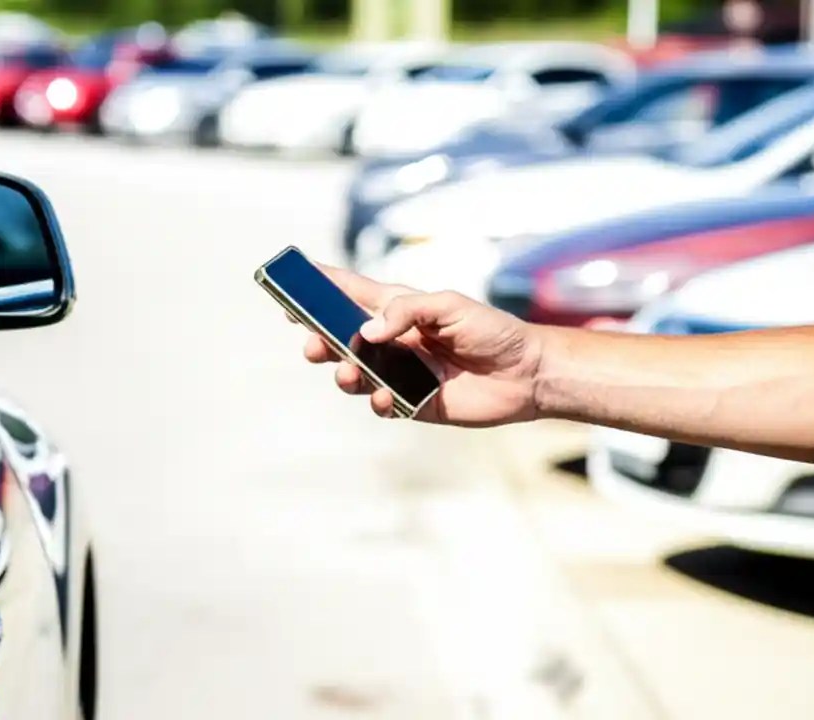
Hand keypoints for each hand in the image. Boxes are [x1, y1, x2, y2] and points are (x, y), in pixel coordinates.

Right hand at [301, 264, 543, 425]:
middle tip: (312, 344)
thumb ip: (407, 312)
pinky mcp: (409, 402)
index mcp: (398, 308)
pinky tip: (383, 397)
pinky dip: (374, 401)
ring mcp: (397, 371)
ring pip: (351, 372)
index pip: (349, 293)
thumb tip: (367, 334)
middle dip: (317, 338)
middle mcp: (392, 339)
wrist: (525, 374)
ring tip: (349, 373)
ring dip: (342, 373)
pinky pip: (377, 403)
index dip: (318, 286)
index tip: (288, 282)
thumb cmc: (492, 331)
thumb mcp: (451, 307)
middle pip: (339, 336)